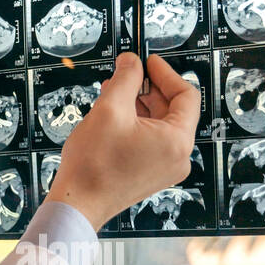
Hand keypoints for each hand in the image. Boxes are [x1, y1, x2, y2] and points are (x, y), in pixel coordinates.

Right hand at [45, 51, 199, 230]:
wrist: (78, 203)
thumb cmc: (94, 164)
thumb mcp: (110, 108)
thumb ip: (126, 78)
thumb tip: (132, 61)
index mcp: (177, 140)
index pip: (186, 95)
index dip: (165, 73)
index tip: (148, 62)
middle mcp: (179, 157)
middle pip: (173, 110)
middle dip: (149, 89)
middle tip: (127, 74)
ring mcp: (166, 168)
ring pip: (160, 125)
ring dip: (140, 105)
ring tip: (114, 93)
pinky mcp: (152, 175)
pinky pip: (152, 141)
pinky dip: (137, 124)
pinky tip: (115, 114)